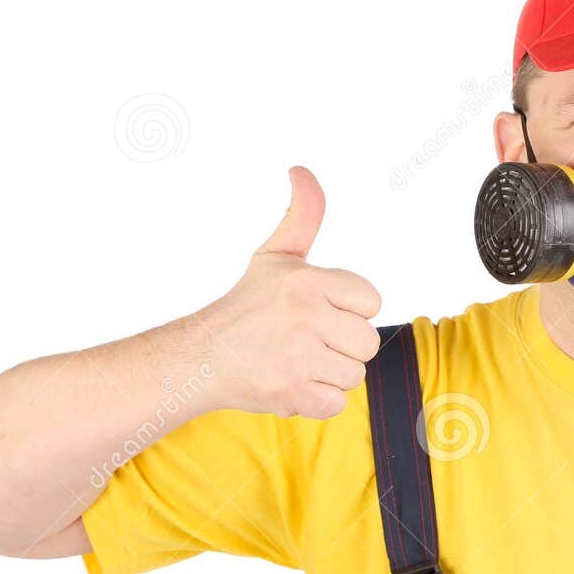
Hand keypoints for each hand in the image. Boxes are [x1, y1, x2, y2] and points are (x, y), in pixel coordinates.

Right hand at [195, 167, 382, 418]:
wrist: (202, 356)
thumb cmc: (246, 306)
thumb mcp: (277, 255)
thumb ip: (303, 214)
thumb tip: (300, 170)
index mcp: (308, 281)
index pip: (371, 301)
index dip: (349, 309)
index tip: (319, 310)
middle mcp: (305, 317)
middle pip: (368, 342)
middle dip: (342, 345)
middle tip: (308, 339)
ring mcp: (299, 357)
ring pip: (355, 374)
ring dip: (330, 373)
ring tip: (298, 359)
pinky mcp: (292, 393)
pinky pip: (337, 403)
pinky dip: (317, 398)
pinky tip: (292, 382)